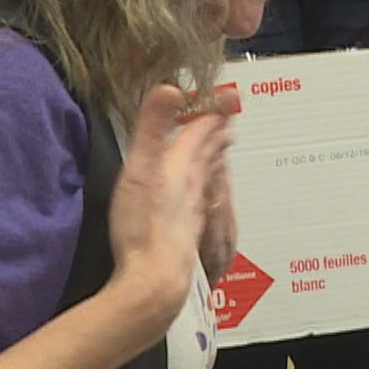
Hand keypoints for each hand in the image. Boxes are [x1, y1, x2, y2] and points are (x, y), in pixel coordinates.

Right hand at [107, 84, 231, 339]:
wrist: (154, 281)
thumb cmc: (144, 226)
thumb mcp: (141, 168)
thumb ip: (153, 129)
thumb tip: (171, 86)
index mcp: (181, 167)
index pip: (201, 133)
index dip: (211, 113)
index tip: (226, 97)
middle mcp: (192, 188)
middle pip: (208, 155)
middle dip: (216, 135)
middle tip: (227, 121)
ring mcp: (191, 214)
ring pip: (206, 180)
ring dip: (213, 162)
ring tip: (220, 152)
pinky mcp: (185, 237)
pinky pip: (200, 204)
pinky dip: (204, 191)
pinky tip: (201, 201)